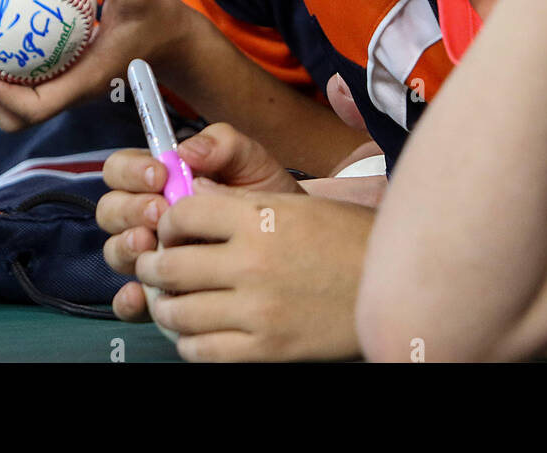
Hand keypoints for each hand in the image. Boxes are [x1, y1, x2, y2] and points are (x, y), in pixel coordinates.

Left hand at [0, 0, 198, 130]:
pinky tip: (1, 26)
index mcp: (85, 82)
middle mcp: (73, 89)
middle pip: (17, 114)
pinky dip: (10, 59)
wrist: (175, 38)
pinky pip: (30, 76)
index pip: (35, 107)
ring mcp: (70, 84)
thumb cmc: (158, 16)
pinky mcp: (69, 73)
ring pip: (19, 99)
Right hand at [97, 124, 299, 322]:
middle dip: (130, 209)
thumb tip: (189, 149)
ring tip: (152, 247)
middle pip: (111, 210)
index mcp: (162, 180)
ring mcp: (151, 255)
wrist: (294, 243)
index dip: (131, 171)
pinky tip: (143, 293)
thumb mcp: (251, 163)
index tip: (160, 176)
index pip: (122, 169)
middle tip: (160, 213)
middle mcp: (148, 216)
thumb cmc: (265, 198)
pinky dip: (129, 298)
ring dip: (127, 247)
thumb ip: (224, 144)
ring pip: (116, 251)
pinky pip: (129, 299)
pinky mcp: (160, 291)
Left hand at [139, 189, 373, 360]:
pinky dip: (188, 341)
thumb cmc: (347, 239)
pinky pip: (200, 350)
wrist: (394, 285)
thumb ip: (239, 203)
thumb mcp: (295, 205)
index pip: (182, 215)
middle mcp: (252, 262)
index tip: (169, 229)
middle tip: (155, 265)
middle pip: (168, 266)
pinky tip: (197, 330)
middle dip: (152, 265)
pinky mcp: (265, 349)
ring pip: (177, 313)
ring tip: (171, 300)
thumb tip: (191, 195)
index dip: (167, 222)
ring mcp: (257, 310)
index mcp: (260, 218)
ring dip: (165, 306)